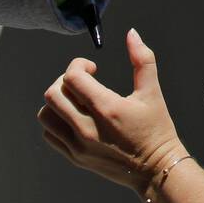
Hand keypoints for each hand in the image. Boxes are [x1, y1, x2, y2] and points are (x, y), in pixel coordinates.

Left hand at [37, 30, 185, 198]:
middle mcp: (87, 128)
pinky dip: (57, 121)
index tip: (94, 69)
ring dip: (58, 101)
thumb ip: (142, 58)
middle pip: (53, 94)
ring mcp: (78, 145)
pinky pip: (50, 134)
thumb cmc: (157, 127)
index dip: (79, 65)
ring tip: (76, 99)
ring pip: (46, 115)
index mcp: (106, 108)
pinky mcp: (75, 157)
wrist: (156, 169)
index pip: (72, 77)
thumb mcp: (152, 91)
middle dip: (65, 80)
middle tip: (83, 82)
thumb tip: (132, 33)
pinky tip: (75, 116)